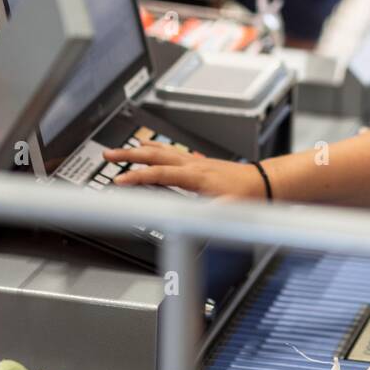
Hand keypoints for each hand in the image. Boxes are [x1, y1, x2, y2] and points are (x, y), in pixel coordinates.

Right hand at [104, 142, 265, 198]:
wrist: (262, 183)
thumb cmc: (247, 196)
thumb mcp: (228, 210)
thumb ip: (206, 214)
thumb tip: (186, 220)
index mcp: (195, 176)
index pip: (159, 174)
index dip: (137, 177)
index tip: (118, 181)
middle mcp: (192, 165)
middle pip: (155, 155)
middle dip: (129, 155)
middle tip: (107, 155)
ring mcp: (194, 162)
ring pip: (161, 151)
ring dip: (138, 150)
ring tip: (119, 151)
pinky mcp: (197, 164)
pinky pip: (170, 152)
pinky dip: (154, 149)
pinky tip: (149, 148)